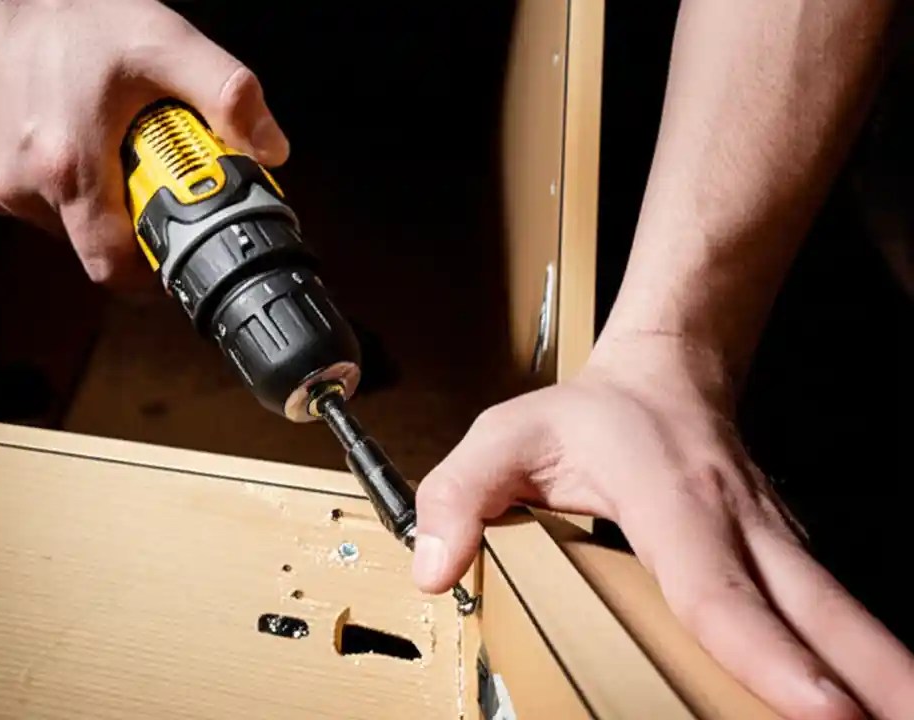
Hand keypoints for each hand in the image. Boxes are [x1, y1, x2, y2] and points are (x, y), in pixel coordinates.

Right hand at [0, 0, 289, 286]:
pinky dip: (62, 186)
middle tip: (152, 175)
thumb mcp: (164, 42)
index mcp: (69, 170)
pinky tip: (70, 136)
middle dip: (132, 222)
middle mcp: (23, 189)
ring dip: (96, 203)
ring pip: (66, 228)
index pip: (116, 270)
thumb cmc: (70, 13)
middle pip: (96, 248)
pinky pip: (36, 205)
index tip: (181, 244)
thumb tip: (269, 148)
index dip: (154, 269)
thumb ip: (225, 94)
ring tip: (107, 144)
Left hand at [413, 335, 913, 719]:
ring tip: (905, 718)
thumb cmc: (591, 413)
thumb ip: (457, 496)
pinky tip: (877, 695)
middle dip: (869, 674)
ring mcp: (774, 537)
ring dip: (883, 670)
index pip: (718, 587)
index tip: (820, 708)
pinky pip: (824, 611)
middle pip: (816, 609)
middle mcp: (740, 521)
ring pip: (838, 608)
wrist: (667, 370)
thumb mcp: (504, 436)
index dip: (766, 652)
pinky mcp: (787, 552)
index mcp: (671, 498)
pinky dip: (860, 654)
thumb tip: (433, 568)